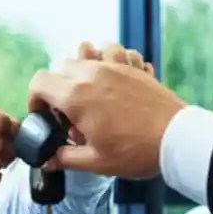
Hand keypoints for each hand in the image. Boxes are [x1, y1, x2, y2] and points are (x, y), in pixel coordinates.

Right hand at [28, 43, 184, 178]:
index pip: (39, 82)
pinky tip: (113, 81)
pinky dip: (109, 60)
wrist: (177, 140)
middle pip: (60, 68)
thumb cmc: (136, 152)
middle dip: (58, 88)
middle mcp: (92, 75)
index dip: (35, 99)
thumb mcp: (96, 161)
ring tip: (91, 94)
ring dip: (82, 70)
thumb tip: (48, 161)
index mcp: (76, 97)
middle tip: (70, 114)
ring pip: (86, 54)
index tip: (44, 115)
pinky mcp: (134, 68)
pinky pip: (114, 52)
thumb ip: (65, 158)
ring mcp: (115, 67)